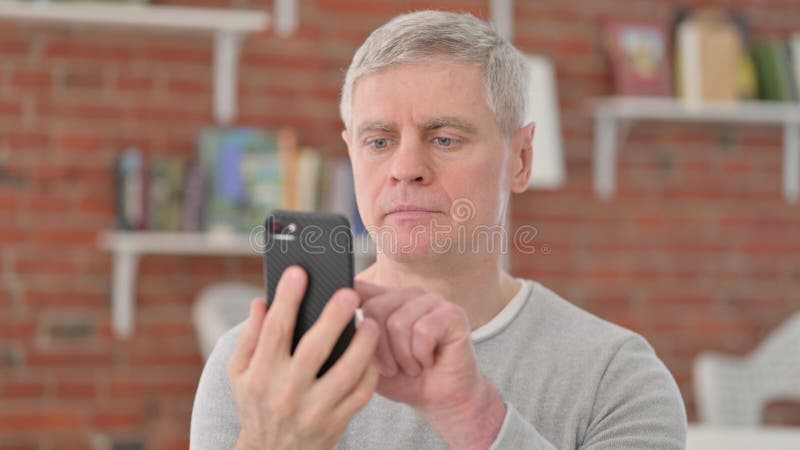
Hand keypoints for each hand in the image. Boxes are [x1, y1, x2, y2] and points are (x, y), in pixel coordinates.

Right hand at [228, 266, 379, 449]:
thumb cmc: (256, 403)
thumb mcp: (240, 373)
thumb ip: (251, 337)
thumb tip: (261, 302)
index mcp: (260, 376)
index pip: (275, 331)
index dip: (287, 299)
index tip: (299, 272)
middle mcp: (286, 393)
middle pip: (315, 349)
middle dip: (333, 318)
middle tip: (349, 293)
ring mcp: (313, 411)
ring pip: (346, 373)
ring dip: (363, 344)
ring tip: (371, 323)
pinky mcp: (336, 423)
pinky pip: (360, 394)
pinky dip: (370, 371)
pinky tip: (372, 353)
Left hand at [355, 281, 505, 449]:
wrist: (439, 401)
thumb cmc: (404, 380)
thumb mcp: (367, 360)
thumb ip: (352, 337)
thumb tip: (335, 319)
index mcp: (387, 299)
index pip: (359, 290)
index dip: (350, 311)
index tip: (351, 334)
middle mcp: (409, 294)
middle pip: (375, 309)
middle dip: (380, 350)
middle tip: (393, 368)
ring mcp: (433, 301)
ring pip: (399, 323)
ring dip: (404, 357)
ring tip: (413, 366)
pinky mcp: (452, 314)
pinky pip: (423, 331)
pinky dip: (422, 356)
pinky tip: (429, 362)